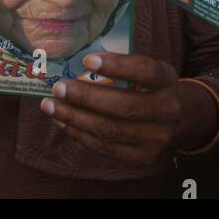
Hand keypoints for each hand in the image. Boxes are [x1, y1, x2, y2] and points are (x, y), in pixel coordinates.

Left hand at [40, 53, 184, 165]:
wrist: (168, 119)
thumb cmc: (145, 86)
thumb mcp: (142, 69)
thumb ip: (118, 66)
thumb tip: (75, 64)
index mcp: (167, 81)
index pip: (144, 72)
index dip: (116, 66)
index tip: (86, 60)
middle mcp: (168, 111)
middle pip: (123, 106)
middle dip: (86, 97)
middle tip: (59, 88)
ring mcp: (156, 138)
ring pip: (110, 130)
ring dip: (75, 118)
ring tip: (50, 105)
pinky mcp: (142, 157)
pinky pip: (105, 147)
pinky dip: (79, 134)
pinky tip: (62, 121)